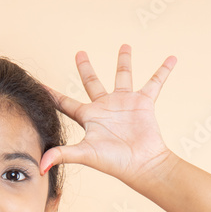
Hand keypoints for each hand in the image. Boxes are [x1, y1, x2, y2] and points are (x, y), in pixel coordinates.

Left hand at [39, 44, 178, 187]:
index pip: (64, 102)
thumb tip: (39, 165)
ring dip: (124, 61)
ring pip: (123, 76)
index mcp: (89, 117)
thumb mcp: (85, 154)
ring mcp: (125, 104)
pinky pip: (155, 82)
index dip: (51, 94)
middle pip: (92, 82)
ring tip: (125, 45)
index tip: (39, 84)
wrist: (142, 165)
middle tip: (80, 52)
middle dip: (85, 67)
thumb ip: (63, 154)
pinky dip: (164, 71)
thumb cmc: (114, 162)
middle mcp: (105, 107)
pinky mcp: (144, 103)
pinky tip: (171, 58)